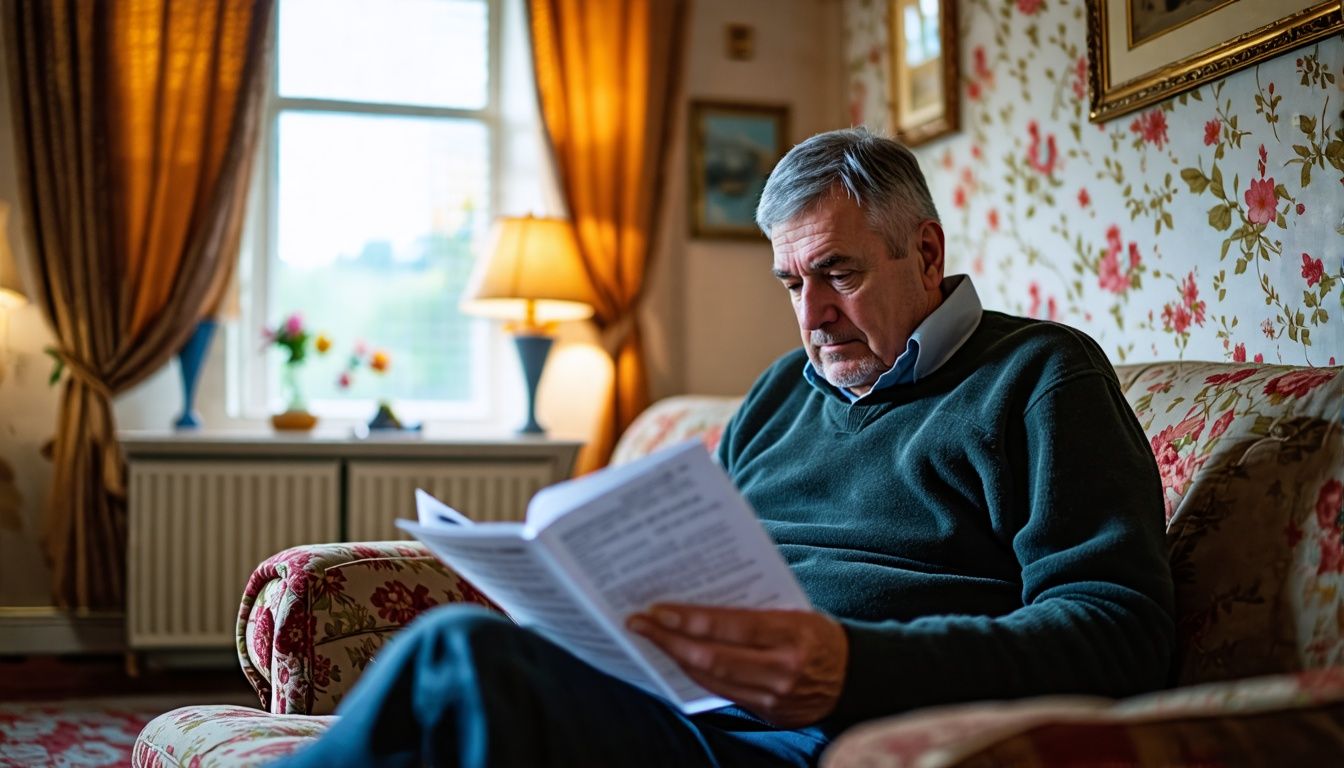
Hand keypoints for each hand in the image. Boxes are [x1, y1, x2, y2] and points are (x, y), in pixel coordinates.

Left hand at [626, 604, 847, 727]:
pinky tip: (678, 659)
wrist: (856, 677)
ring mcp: (775, 698)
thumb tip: (700, 598)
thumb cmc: (819, 633)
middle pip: (713, 658)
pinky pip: (722, 694)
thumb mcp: (796, 610)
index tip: (657, 608)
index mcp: (793, 634)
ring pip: (712, 680)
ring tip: (651, 639)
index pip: (731, 626)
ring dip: (676, 659)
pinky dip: (696, 675)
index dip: (689, 619)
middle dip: (669, 640)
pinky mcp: (769, 715)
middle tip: (638, 623)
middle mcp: (783, 670)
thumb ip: (755, 609)